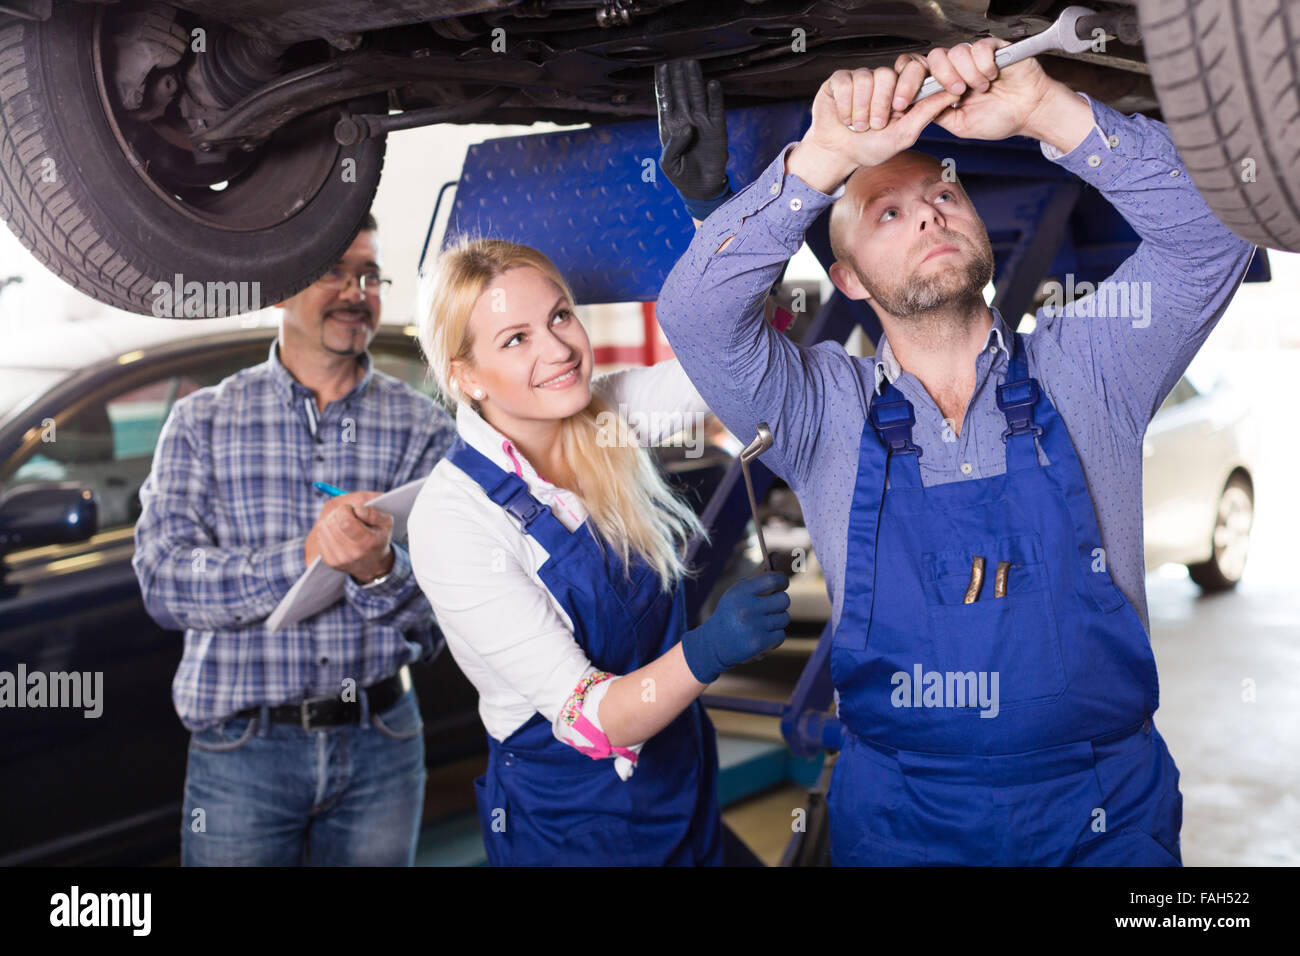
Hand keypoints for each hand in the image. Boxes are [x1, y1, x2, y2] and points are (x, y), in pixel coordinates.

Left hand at [304, 491, 394, 582]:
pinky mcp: (329, 560)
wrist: (372, 564)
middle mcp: (352, 554)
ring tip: (342, 522)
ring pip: (323, 527)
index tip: (351, 508)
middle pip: (333, 522)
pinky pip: (320, 535)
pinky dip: (327, 529)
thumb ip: (374, 512)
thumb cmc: (378, 537)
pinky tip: (337, 531)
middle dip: (339, 513)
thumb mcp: (386, 522)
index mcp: (368, 542)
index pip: (346, 522)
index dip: (346, 510)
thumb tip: (357, 509)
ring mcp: (338, 559)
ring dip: (331, 520)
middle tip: (348, 514)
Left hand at [655, 59, 728, 199]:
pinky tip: (713, 84)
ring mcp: (701, 123)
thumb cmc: (680, 175)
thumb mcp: (668, 164)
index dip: (663, 82)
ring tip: (692, 63)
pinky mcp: (717, 129)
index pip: (665, 99)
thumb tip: (686, 126)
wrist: (700, 188)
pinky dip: (714, 97)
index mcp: (669, 125)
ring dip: (694, 80)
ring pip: (697, 96)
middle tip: (678, 57)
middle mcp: (685, 119)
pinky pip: (716, 110)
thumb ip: (672, 146)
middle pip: (681, 92)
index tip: (661, 65)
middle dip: (678, 75)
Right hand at [680, 570, 789, 683]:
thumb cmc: (729, 614)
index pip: (772, 579)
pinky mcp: (758, 643)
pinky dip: (775, 636)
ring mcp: (753, 627)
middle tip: (772, 607)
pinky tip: (765, 635)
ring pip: (784, 618)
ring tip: (764, 623)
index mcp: (740, 593)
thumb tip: (776, 569)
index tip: (782, 584)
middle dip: (780, 603)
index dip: (782, 581)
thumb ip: (753, 580)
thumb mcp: (734, 593)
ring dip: (778, 620)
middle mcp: (746, 608)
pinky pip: (781, 634)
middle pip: (784, 599)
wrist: (713, 644)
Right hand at [787, 67, 960, 191]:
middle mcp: (883, 80)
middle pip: (887, 74)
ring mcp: (861, 78)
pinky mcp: (840, 80)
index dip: (908, 84)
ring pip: (866, 79)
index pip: (913, 68)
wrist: (839, 154)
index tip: (901, 108)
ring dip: (862, 109)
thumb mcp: (904, 135)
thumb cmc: (871, 146)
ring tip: (859, 125)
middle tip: (876, 125)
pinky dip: (846, 106)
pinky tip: (845, 118)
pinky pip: (846, 82)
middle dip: (881, 105)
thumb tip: (953, 93)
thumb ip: (926, 112)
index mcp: (902, 89)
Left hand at [901, 38, 1058, 141]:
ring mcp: (974, 58)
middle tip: (958, 93)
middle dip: (942, 77)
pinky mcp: (993, 48)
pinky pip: (979, 48)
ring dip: (969, 74)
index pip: (918, 70)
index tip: (904, 101)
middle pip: (934, 58)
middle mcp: (957, 69)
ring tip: (982, 88)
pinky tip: (992, 76)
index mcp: (945, 85)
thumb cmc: (1000, 118)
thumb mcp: (959, 125)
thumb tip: (913, 107)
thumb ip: (936, 114)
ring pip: (956, 53)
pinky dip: (984, 65)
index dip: (908, 81)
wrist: (1030, 112)